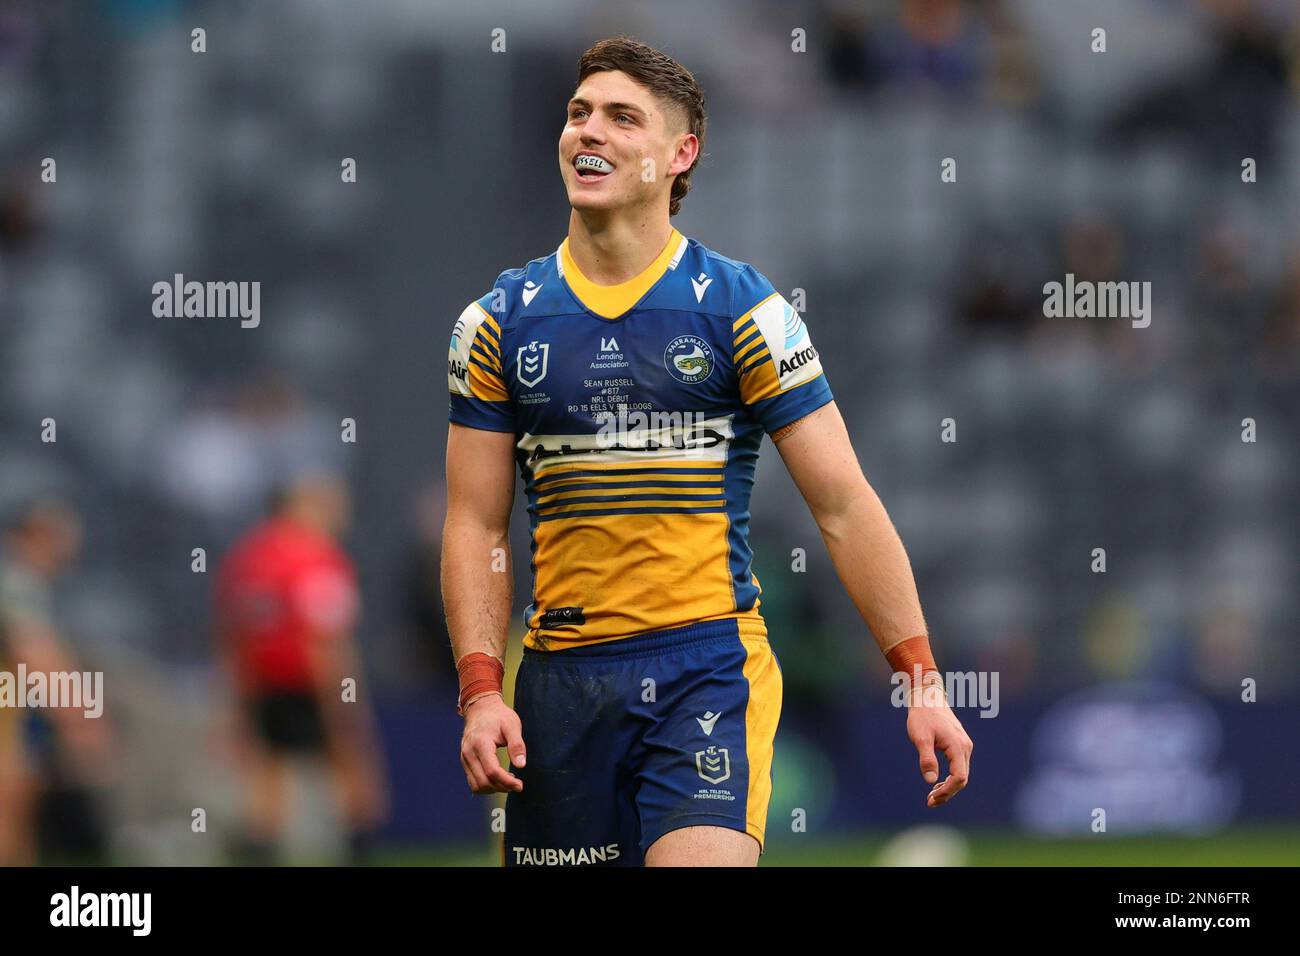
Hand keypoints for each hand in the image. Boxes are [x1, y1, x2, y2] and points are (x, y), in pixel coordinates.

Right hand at [459, 694, 526, 793]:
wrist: (480, 708)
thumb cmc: (498, 716)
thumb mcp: (512, 725)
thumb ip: (517, 745)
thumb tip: (521, 765)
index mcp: (481, 743)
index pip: (492, 771)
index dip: (507, 782)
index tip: (520, 785)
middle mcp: (469, 753)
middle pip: (483, 782)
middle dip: (502, 787)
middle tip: (517, 784)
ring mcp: (465, 758)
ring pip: (476, 785)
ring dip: (494, 788)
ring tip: (508, 781)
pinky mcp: (465, 761)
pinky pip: (473, 781)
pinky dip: (486, 785)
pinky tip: (498, 779)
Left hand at [905, 684, 972, 807]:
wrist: (926, 696)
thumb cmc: (922, 716)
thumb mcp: (920, 738)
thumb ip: (926, 759)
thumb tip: (930, 781)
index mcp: (958, 746)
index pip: (959, 778)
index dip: (947, 791)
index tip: (932, 798)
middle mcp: (965, 747)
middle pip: (962, 778)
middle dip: (947, 792)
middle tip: (930, 802)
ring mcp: (964, 745)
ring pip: (961, 773)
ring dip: (949, 786)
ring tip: (932, 796)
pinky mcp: (959, 744)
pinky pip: (959, 766)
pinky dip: (950, 777)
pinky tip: (937, 783)